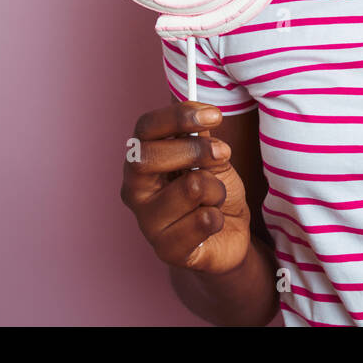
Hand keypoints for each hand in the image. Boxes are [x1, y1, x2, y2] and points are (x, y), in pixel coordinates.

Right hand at [120, 101, 251, 275]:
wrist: (227, 236)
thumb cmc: (213, 191)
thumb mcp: (212, 157)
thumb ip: (202, 136)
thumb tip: (201, 112)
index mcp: (141, 160)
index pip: (145, 128)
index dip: (177, 116)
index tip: (214, 114)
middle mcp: (135, 191)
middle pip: (149, 156)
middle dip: (195, 150)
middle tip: (224, 152)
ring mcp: (147, 223)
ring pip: (190, 188)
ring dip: (216, 189)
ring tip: (215, 198)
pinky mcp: (167, 250)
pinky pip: (204, 220)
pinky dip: (219, 216)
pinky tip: (212, 222)